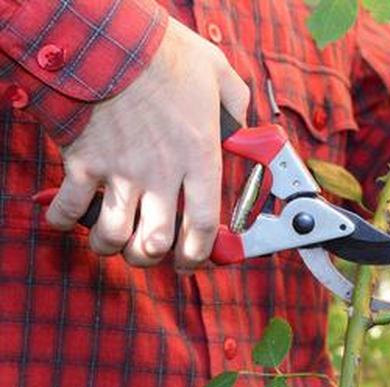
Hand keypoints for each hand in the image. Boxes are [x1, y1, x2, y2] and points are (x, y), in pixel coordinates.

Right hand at [45, 18, 249, 270]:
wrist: (111, 38)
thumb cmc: (167, 54)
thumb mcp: (220, 75)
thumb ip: (237, 106)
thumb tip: (244, 127)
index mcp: (199, 158)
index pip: (203, 226)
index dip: (199, 254)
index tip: (192, 261)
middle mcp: (161, 174)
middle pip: (156, 242)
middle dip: (152, 258)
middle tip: (150, 252)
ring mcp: (120, 172)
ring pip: (112, 235)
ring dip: (110, 245)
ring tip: (113, 238)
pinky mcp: (84, 161)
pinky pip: (67, 207)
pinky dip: (62, 219)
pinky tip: (66, 216)